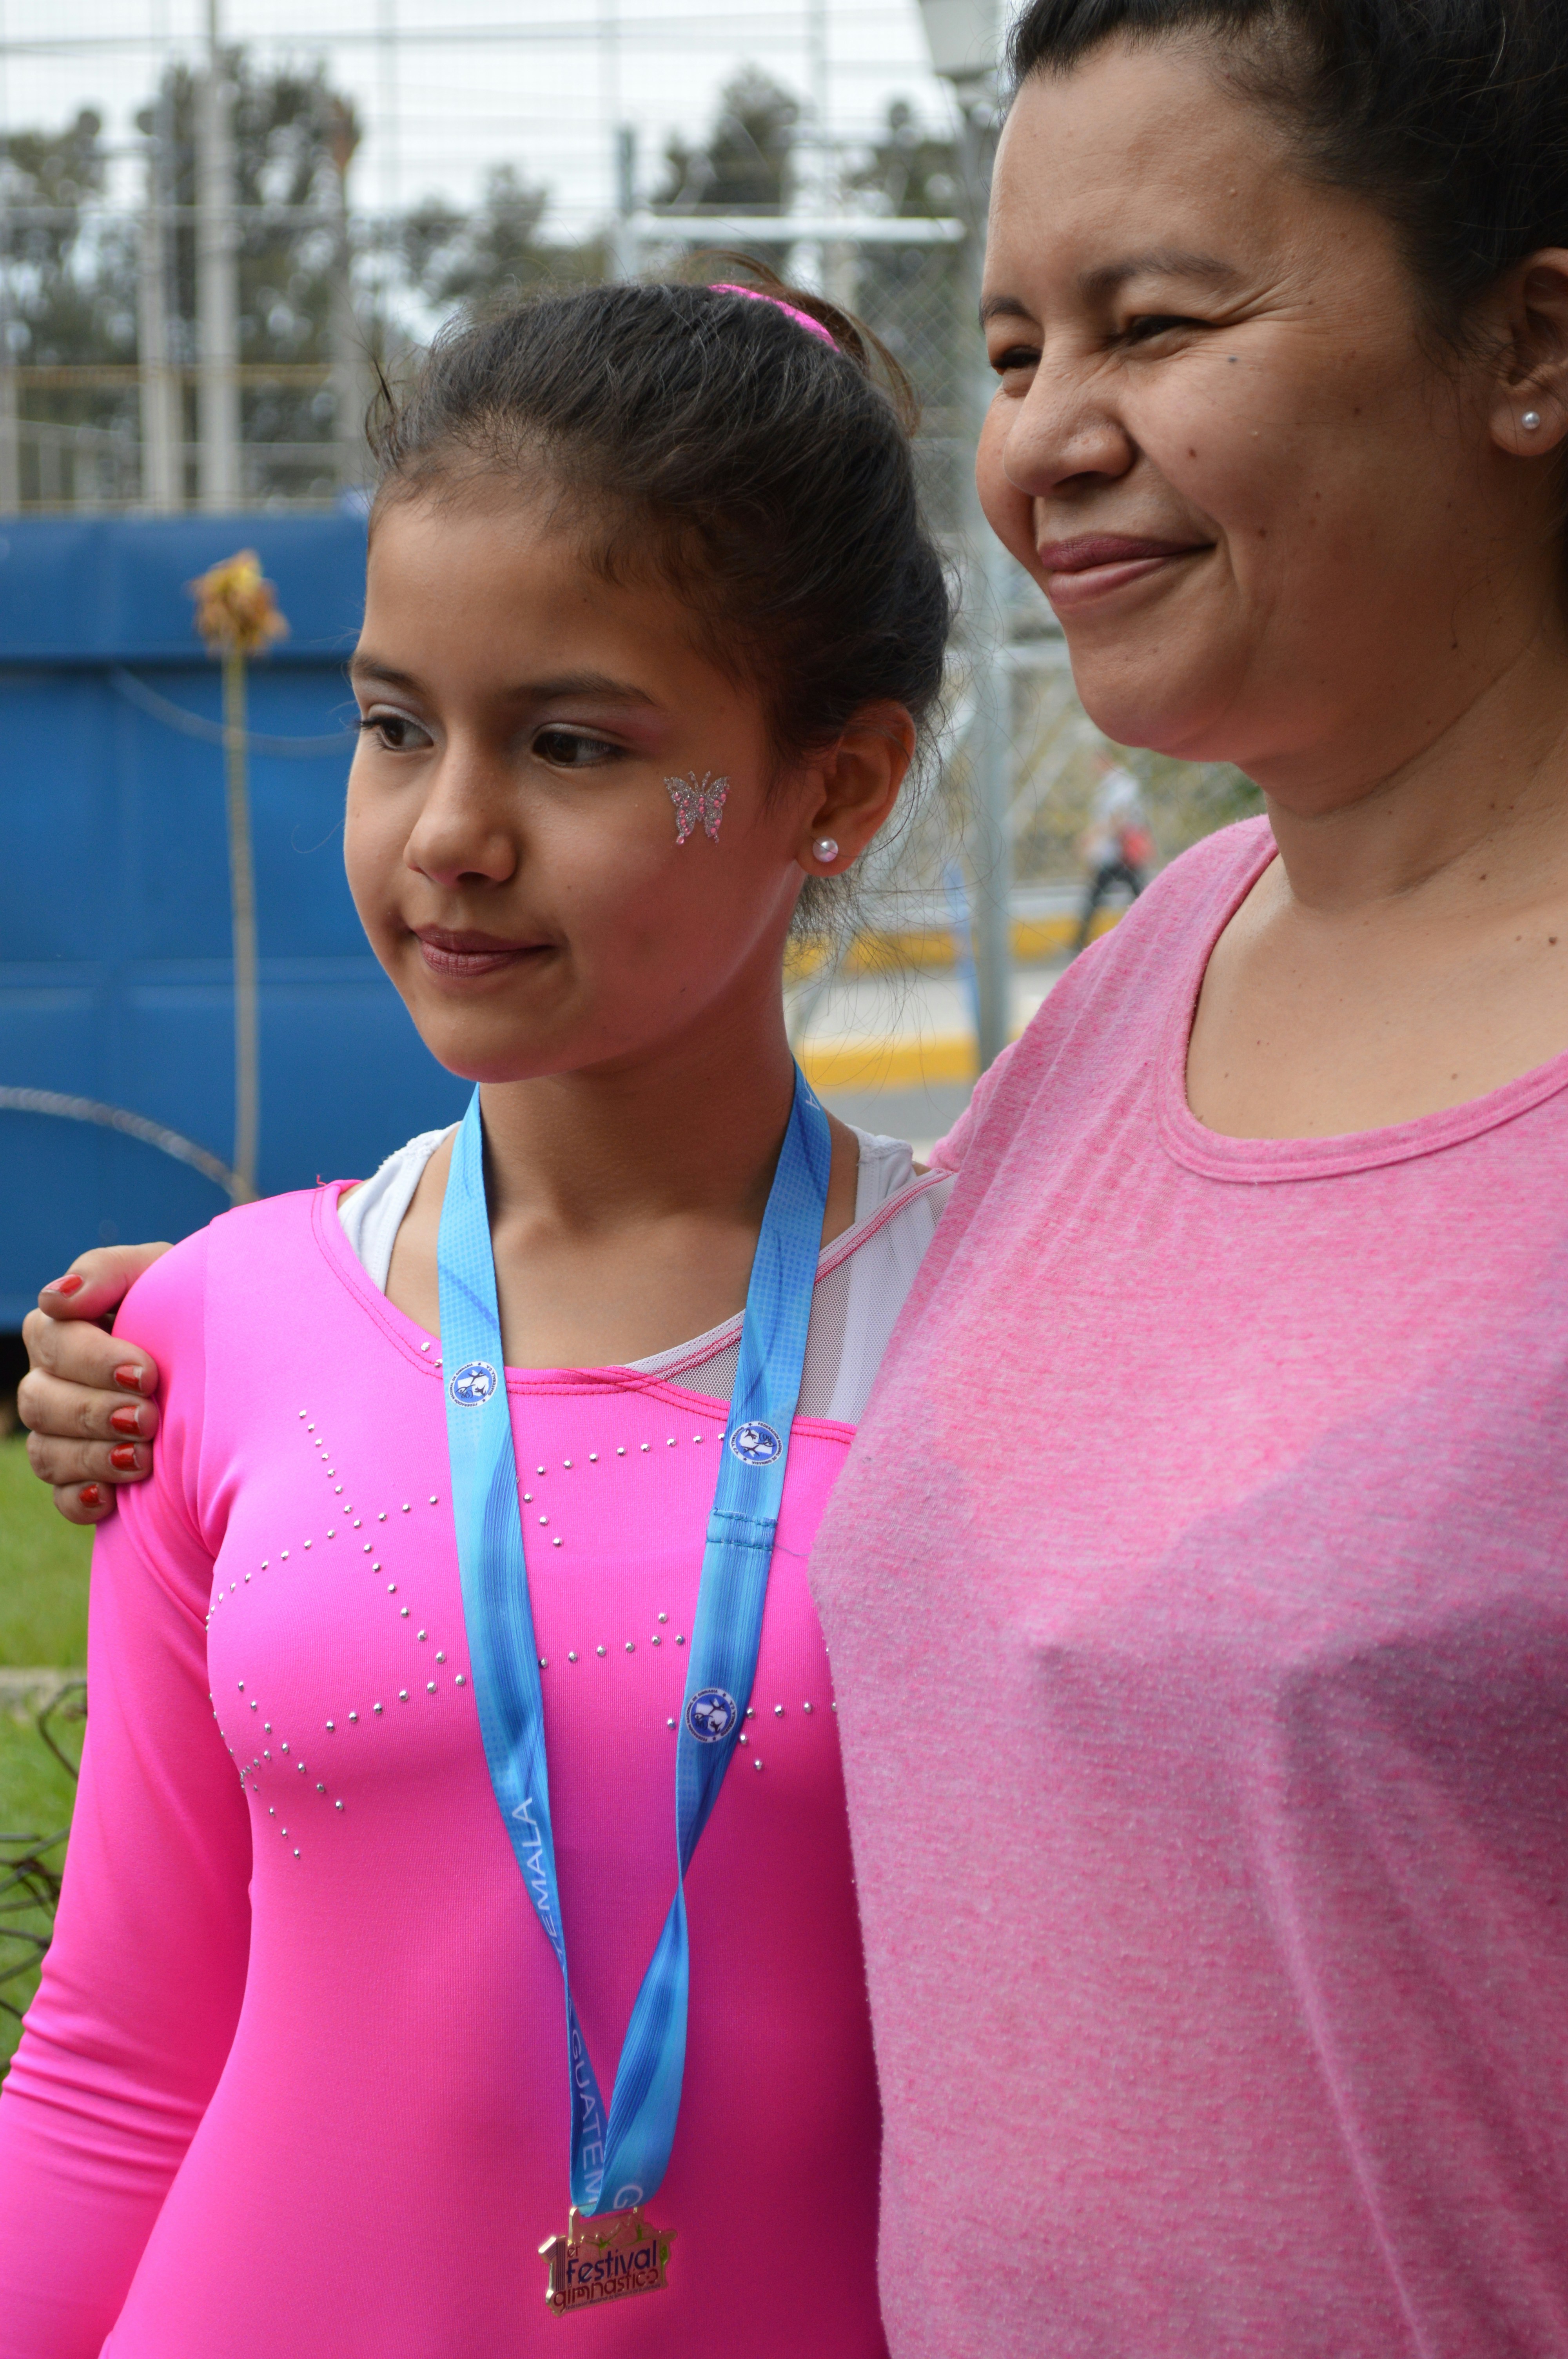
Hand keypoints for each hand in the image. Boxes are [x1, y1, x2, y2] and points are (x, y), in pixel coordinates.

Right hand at [18, 1245, 171, 1523]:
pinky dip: (84, 1499)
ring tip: (142, 1459)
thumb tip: (56, 1298)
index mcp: (65, 1329)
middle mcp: (54, 1382)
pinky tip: (113, 1498)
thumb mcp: (163, 1274)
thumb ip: (109, 1272)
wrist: (240, 1361)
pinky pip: (64, 1498)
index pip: (52, 1342)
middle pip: (40, 1402)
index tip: (147, 1373)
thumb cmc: (192, 1307)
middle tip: (148, 1418)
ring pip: (48, 1453)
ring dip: (93, 1457)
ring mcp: (64, 1434)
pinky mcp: (84, 1478)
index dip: (93, 1361)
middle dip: (94, 1412)